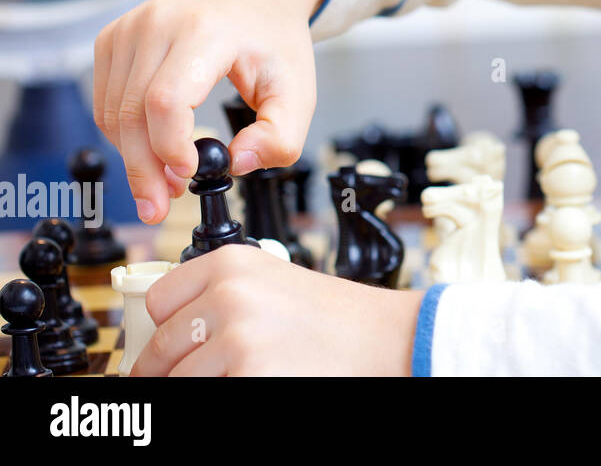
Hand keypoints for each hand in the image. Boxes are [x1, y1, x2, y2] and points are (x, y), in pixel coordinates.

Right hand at [92, 0, 331, 223]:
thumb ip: (281, 136)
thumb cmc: (272, 37)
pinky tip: (153, 149)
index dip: (169, 146)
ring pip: (112, 113)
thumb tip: (239, 164)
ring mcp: (128, 29)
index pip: (166, 99)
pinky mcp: (112, 38)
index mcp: (206, 31)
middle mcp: (157, 24)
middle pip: (132, 114)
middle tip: (163, 206)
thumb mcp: (298, 89)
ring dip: (133, 157)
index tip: (188, 176)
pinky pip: (105, 101)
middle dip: (145, 169)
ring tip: (165, 181)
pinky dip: (124, 134)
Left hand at [133, 245, 421, 375]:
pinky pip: (208, 396)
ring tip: (240, 374)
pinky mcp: (248, 378)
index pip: (158, 302)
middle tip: (201, 373)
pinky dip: (228, 392)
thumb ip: (217, 295)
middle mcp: (227, 296)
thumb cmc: (333, 315)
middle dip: (172, 369)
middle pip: (159, 349)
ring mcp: (236, 340)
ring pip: (178, 381)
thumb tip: (164, 334)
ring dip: (202, 384)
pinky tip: (257, 380)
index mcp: (229, 263)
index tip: (171, 347)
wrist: (383, 338)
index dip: (164, 329)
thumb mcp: (270, 281)